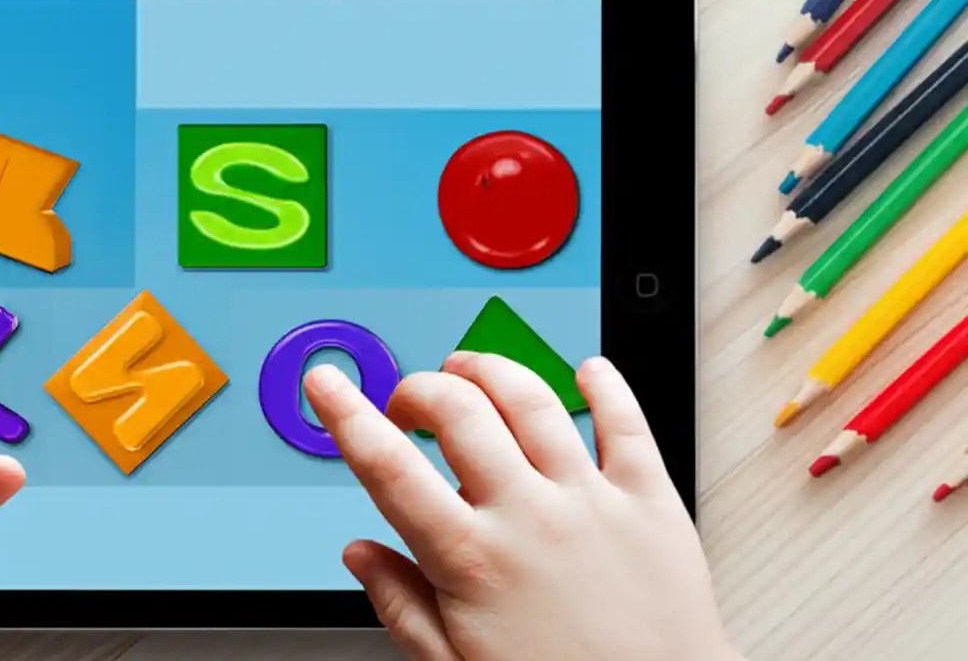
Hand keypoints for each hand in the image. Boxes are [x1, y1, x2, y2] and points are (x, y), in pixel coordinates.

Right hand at [304, 352, 738, 660]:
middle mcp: (527, 515)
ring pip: (531, 399)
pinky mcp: (649, 499)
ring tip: (471, 371)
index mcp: (471, 558)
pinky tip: (587, 371)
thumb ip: (403, 605)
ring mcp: (590, 500)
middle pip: (458, 411)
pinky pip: (625, 420)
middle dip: (418, 389)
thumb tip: (360, 555)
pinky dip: (605, 384)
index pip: (389, 467)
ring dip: (490, 370)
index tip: (326, 385)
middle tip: (409, 401)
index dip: (346, 416)